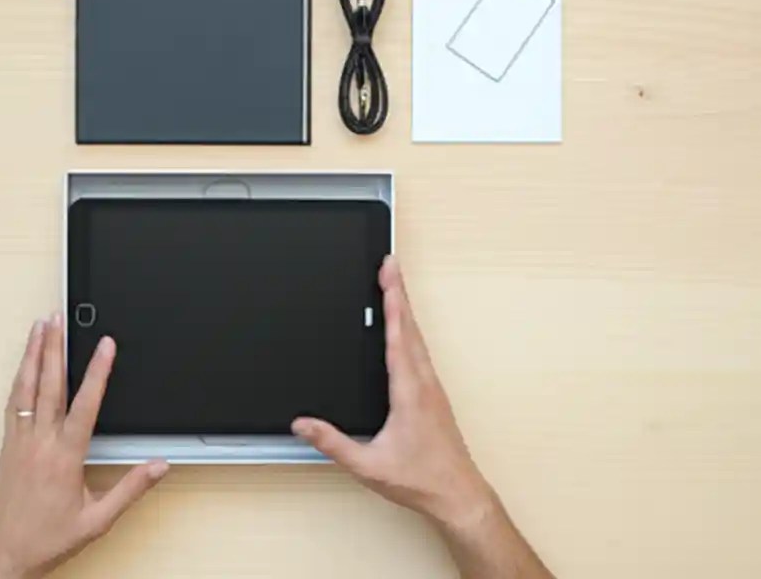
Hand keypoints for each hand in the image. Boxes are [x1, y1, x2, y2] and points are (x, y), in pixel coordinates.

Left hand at [0, 314, 168, 578]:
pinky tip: (22, 366)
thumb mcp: (97, 519)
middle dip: (54, 347)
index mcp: (65, 457)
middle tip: (58, 317)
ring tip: (38, 327)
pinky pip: (12, 404)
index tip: (104, 345)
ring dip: (32, 355)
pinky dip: (18, 379)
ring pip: (25, 388)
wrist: (2, 554)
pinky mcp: (7, 447)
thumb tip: (158, 467)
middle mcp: (39, 443)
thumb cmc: (46, 539)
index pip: (85, 404)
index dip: (97, 372)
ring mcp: (19, 442)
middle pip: (48, 385)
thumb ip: (130, 490)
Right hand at [292, 257, 493, 529]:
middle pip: (410, 328)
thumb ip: (332, 443)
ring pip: (418, 339)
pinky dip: (411, 332)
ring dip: (406, 311)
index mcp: (409, 392)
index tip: (388, 275)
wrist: (458, 495)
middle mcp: (425, 384)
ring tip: (394, 289)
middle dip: (398, 293)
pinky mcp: (435, 396)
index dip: (392, 301)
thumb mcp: (368, 465)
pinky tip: (405, 332)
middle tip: (390, 265)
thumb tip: (302, 424)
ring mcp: (433, 388)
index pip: (398, 336)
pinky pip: (422, 353)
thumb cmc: (421, 480)